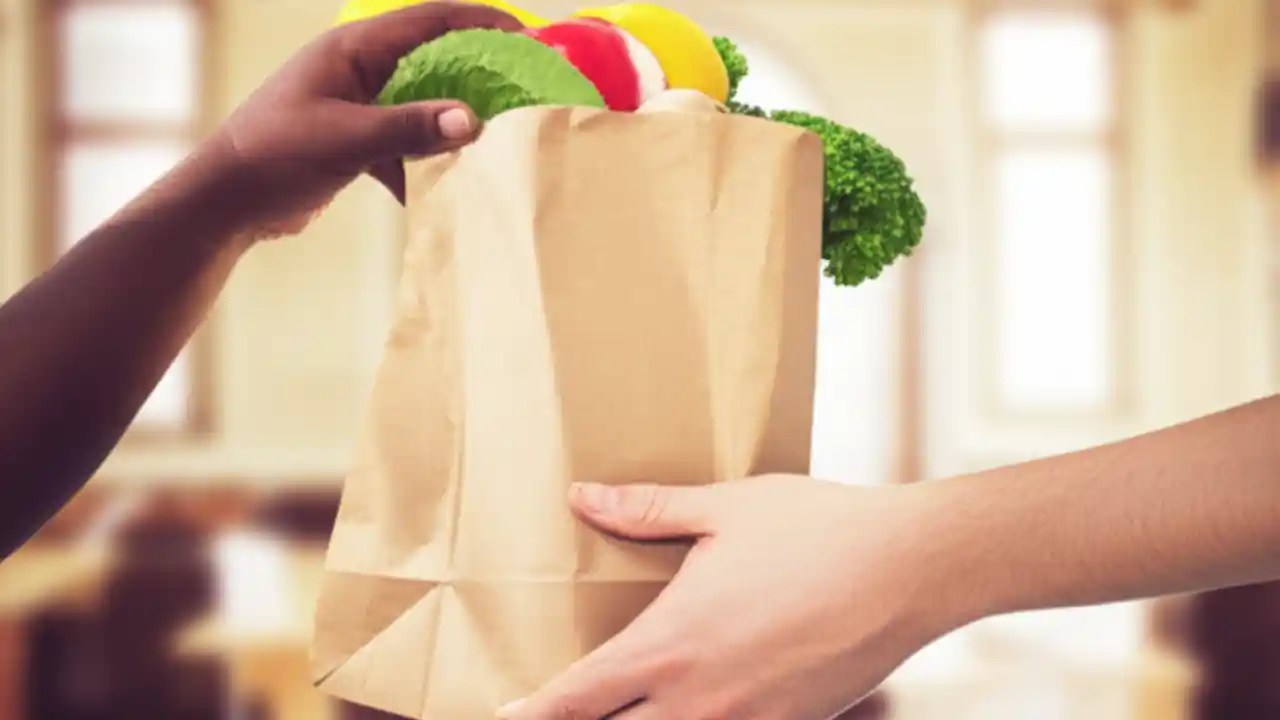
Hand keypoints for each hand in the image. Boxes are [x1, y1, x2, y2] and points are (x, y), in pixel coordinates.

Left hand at [207, 2, 521, 237]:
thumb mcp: (345, 139)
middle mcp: (360, 69)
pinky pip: (406, 143)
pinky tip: (445, 190)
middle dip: (480, 74)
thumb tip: (472, 120)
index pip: (432, 20)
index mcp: (355, 49)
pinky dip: (426, 164)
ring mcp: (358, 105)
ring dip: (455, 124)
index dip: (483, 23)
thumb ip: (408, 128)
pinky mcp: (355, 141)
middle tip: (527, 90)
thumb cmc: (274, 155)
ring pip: (423, 105)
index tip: (529, 39)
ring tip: (498, 142)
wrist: (226, 201)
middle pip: (435, 60)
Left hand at [499, 476, 966, 719]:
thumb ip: (648, 510)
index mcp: (671, 642)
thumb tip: (586, 497)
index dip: (533, 715)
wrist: (911, 569)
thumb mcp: (725, 509)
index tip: (504, 718)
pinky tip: (696, 711)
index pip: (577, 698)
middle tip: (557, 716)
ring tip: (626, 711)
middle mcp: (700, 697)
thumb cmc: (819, 530)